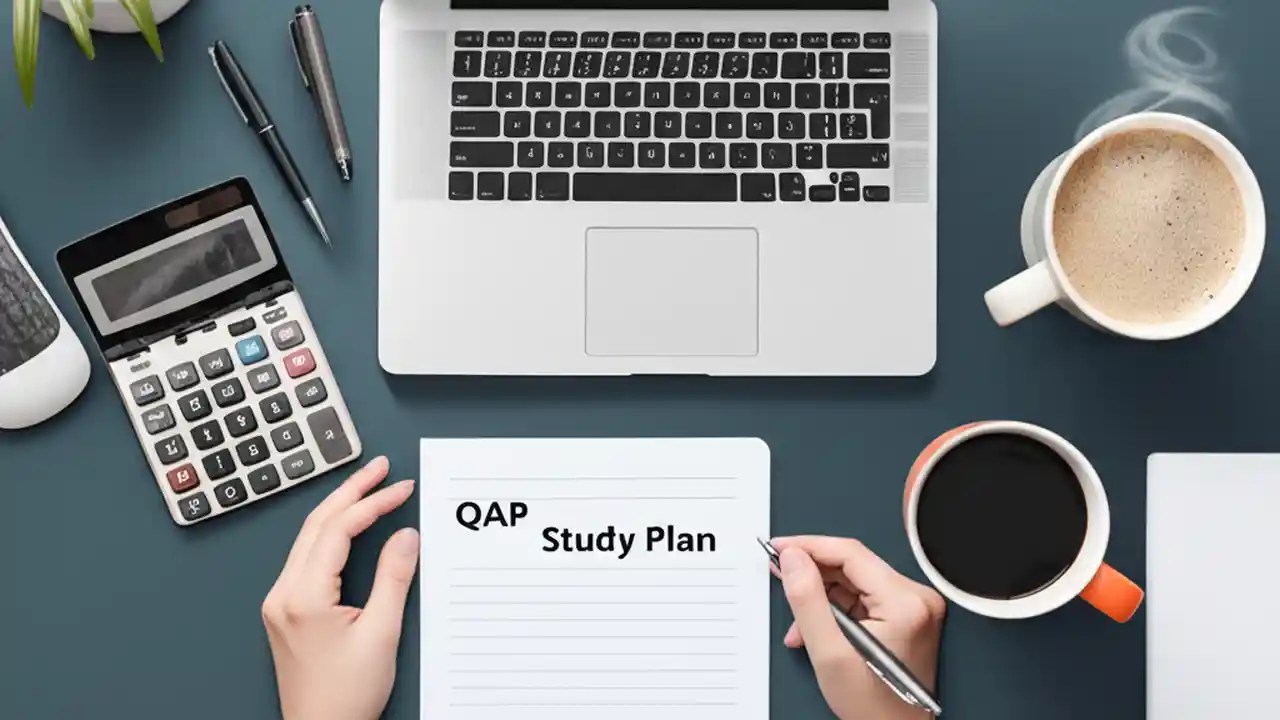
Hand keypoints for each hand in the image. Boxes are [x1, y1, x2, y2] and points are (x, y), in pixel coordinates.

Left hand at [262, 457, 419, 719]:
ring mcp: (279, 601)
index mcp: (301, 597)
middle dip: (351, 490)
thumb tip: (406, 536)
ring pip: (308, 537)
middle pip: (316, 524)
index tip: (401, 488)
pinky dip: (330, 532)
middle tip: (381, 467)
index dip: (372, 503)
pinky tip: (348, 524)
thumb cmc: (346, 696)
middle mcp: (282, 594)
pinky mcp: (285, 610)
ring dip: (339, 508)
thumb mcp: (381, 633)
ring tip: (368, 485)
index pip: (337, 530)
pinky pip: (306, 556)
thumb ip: (393, 578)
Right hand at [773, 536, 945, 719]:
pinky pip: (863, 598)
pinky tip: (816, 628)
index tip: (779, 548)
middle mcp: (916, 599)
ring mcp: (913, 607)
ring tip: (799, 623)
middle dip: (812, 574)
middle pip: (852, 565)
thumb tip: (794, 559)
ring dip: (821, 597)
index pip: (850, 554)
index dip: (809, 547)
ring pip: (854, 581)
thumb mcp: (830, 654)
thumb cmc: (875, 708)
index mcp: (905, 602)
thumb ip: (808, 601)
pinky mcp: (906, 616)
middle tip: (779, 573)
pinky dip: (835, 609)